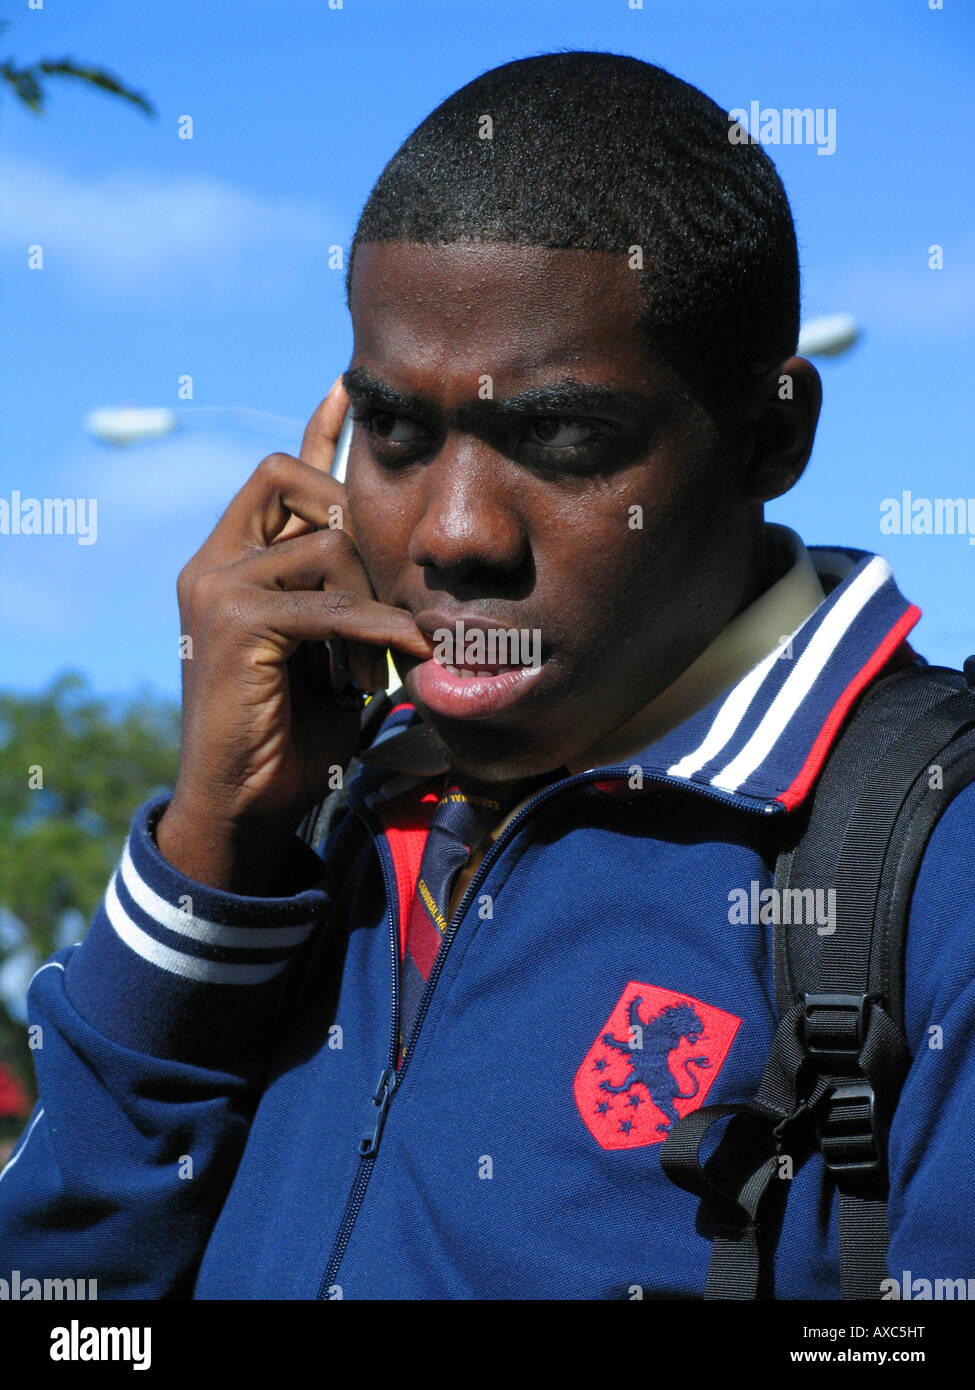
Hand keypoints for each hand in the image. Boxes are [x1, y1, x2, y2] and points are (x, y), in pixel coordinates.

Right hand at [155, 379, 431, 891]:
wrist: (247, 804)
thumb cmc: (297, 733)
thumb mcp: (339, 653)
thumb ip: (357, 603)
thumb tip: (412, 571)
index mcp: (236, 561)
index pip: (280, 475)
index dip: (320, 431)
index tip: (348, 386)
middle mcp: (214, 562)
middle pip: (296, 479)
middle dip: (356, 525)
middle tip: (386, 603)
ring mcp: (215, 586)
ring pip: (325, 542)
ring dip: (373, 601)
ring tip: (384, 662)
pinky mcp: (232, 622)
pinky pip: (327, 602)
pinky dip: (376, 631)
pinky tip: (404, 660)